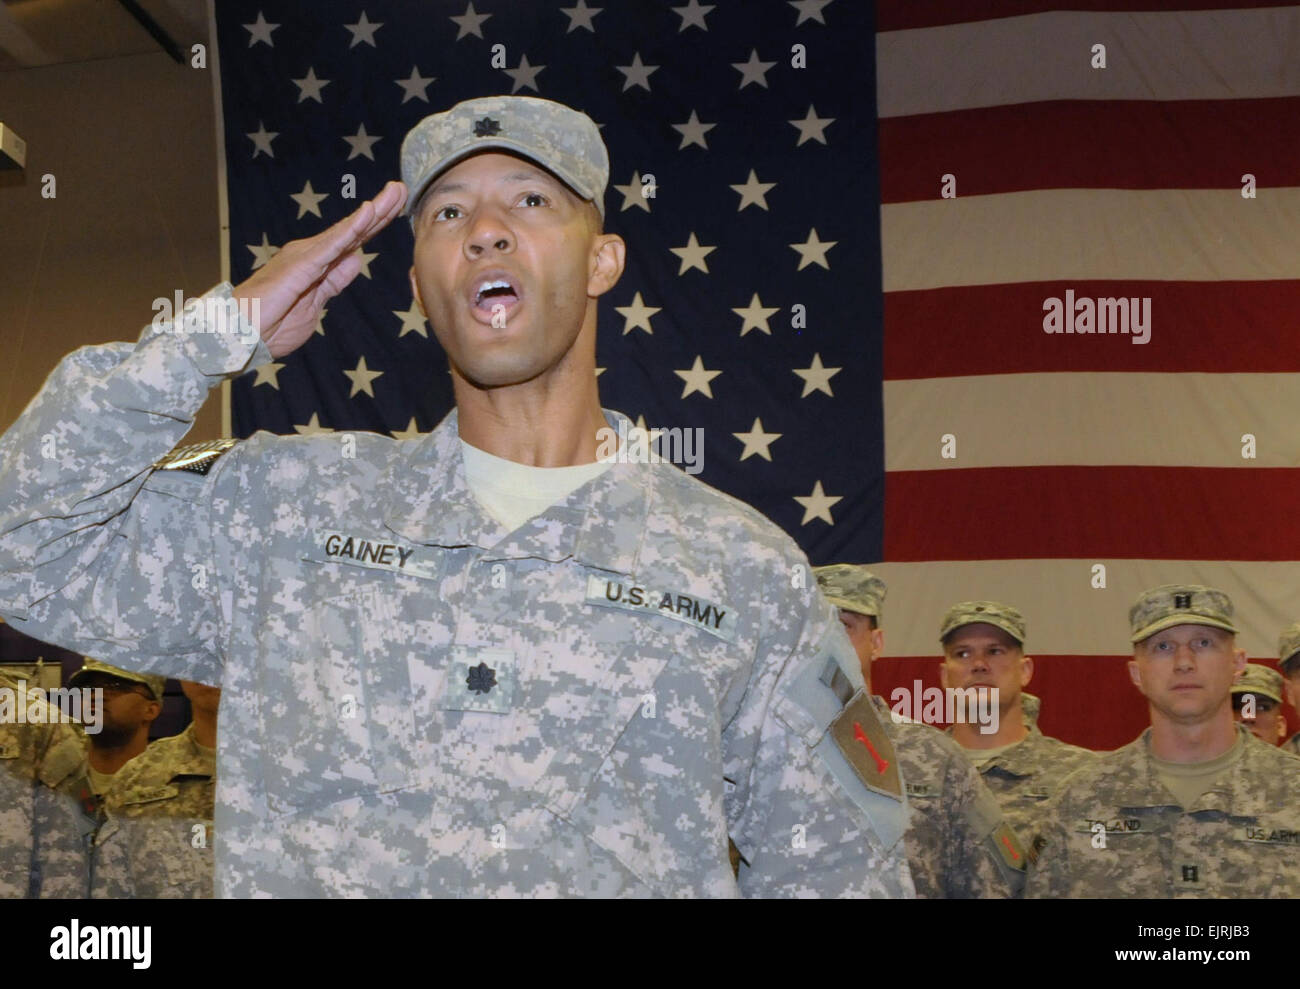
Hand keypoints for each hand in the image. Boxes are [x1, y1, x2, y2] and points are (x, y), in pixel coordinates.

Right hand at [233, 180, 406, 358]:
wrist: (239, 333)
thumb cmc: (271, 322)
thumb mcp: (315, 302)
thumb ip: (335, 280)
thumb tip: (356, 259)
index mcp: (318, 264)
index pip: (353, 242)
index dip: (375, 225)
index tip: (397, 207)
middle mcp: (313, 253)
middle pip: (354, 230)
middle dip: (380, 210)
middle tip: (401, 189)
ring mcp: (307, 256)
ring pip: (347, 231)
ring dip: (373, 212)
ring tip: (394, 193)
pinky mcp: (301, 264)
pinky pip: (332, 244)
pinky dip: (351, 228)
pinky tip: (368, 212)